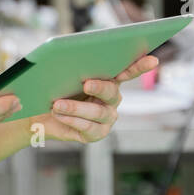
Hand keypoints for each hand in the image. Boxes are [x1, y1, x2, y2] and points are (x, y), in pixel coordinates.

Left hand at [36, 54, 157, 144]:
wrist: (40, 114)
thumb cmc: (53, 89)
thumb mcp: (61, 75)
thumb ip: (73, 68)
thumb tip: (72, 61)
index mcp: (109, 80)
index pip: (128, 71)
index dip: (140, 66)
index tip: (153, 60)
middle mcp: (112, 99)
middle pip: (112, 92)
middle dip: (100, 87)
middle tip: (85, 83)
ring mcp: (107, 118)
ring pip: (98, 112)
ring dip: (75, 107)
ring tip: (57, 104)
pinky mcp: (97, 134)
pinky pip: (88, 127)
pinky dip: (72, 120)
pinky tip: (58, 114)